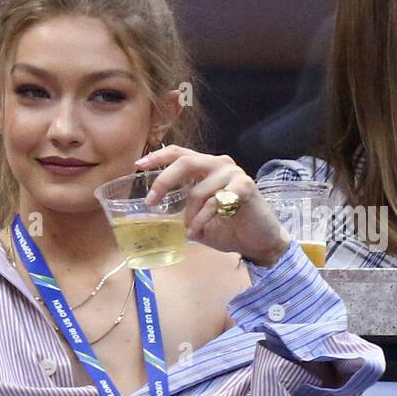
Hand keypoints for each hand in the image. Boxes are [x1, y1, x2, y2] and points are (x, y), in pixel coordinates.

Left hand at [134, 145, 290, 265]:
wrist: (258, 241)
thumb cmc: (227, 227)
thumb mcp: (197, 214)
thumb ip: (180, 204)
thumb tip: (153, 207)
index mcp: (206, 167)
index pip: (179, 153)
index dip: (157, 157)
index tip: (138, 164)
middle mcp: (219, 164)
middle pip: (184, 163)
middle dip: (163, 182)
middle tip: (151, 201)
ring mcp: (233, 174)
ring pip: (197, 191)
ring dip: (189, 216)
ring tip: (190, 231)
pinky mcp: (244, 187)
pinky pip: (214, 203)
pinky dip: (201, 220)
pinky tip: (197, 232)